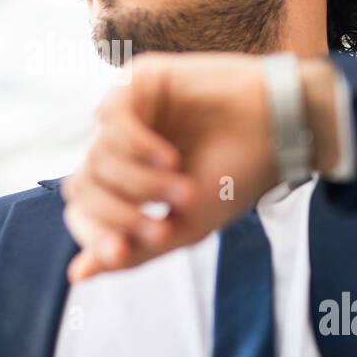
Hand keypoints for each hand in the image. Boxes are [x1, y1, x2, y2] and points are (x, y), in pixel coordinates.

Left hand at [60, 51, 341, 282]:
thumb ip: (133, 252)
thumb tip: (77, 276)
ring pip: (97, 156)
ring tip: (182, 188)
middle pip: (82, 186)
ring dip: (139, 182)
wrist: (279, 132)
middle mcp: (118, 145)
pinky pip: (111, 118)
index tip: (121, 250)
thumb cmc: (235, 179)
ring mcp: (125, 113)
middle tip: (162, 225)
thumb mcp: (186, 227)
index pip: (82, 211)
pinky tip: (169, 157)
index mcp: (124, 180)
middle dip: (120, 213)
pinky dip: (136, 145)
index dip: (94, 233)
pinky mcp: (138, 81)